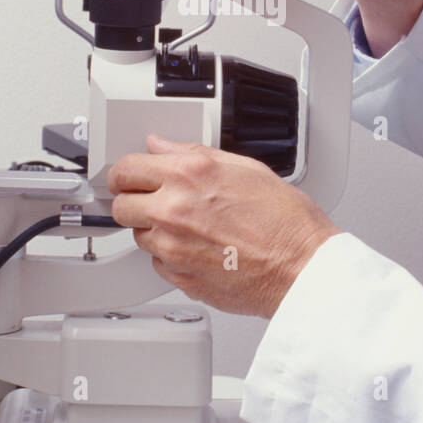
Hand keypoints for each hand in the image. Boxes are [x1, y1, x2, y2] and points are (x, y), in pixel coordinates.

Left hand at [108, 135, 340, 317]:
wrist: (301, 267)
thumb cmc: (285, 220)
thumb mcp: (245, 167)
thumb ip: (193, 153)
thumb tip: (163, 146)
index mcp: (188, 175)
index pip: (127, 169)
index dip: (126, 173)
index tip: (129, 177)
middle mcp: (174, 210)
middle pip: (121, 206)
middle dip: (133, 202)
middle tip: (153, 201)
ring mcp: (173, 247)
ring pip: (138, 236)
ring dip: (154, 230)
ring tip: (189, 227)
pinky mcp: (179, 277)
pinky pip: (157, 263)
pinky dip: (170, 256)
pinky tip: (198, 248)